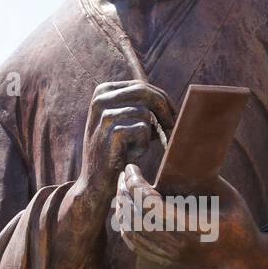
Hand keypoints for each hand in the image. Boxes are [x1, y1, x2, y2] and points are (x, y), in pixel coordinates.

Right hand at [56, 81, 175, 259]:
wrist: (95, 183)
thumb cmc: (115, 152)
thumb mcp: (123, 122)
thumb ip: (141, 107)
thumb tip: (172, 102)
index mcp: (103, 91)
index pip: (142, 85)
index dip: (162, 100)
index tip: (172, 116)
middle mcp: (100, 99)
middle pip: (146, 93)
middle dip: (164, 110)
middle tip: (171, 128)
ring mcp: (104, 115)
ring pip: (145, 114)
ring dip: (147, 134)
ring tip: (133, 147)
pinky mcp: (111, 132)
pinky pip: (142, 130)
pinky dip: (142, 145)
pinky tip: (129, 155)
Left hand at [114, 164, 267, 268]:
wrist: (242, 257)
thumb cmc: (238, 220)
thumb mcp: (226, 194)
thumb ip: (201, 179)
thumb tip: (176, 158)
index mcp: (193, 227)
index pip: (150, 205)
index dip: (135, 184)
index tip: (132, 167)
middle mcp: (179, 245)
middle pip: (136, 218)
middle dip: (124, 192)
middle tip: (124, 174)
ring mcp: (171, 256)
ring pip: (132, 232)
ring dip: (122, 208)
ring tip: (123, 189)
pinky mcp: (167, 261)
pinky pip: (136, 245)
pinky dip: (126, 226)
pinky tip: (125, 211)